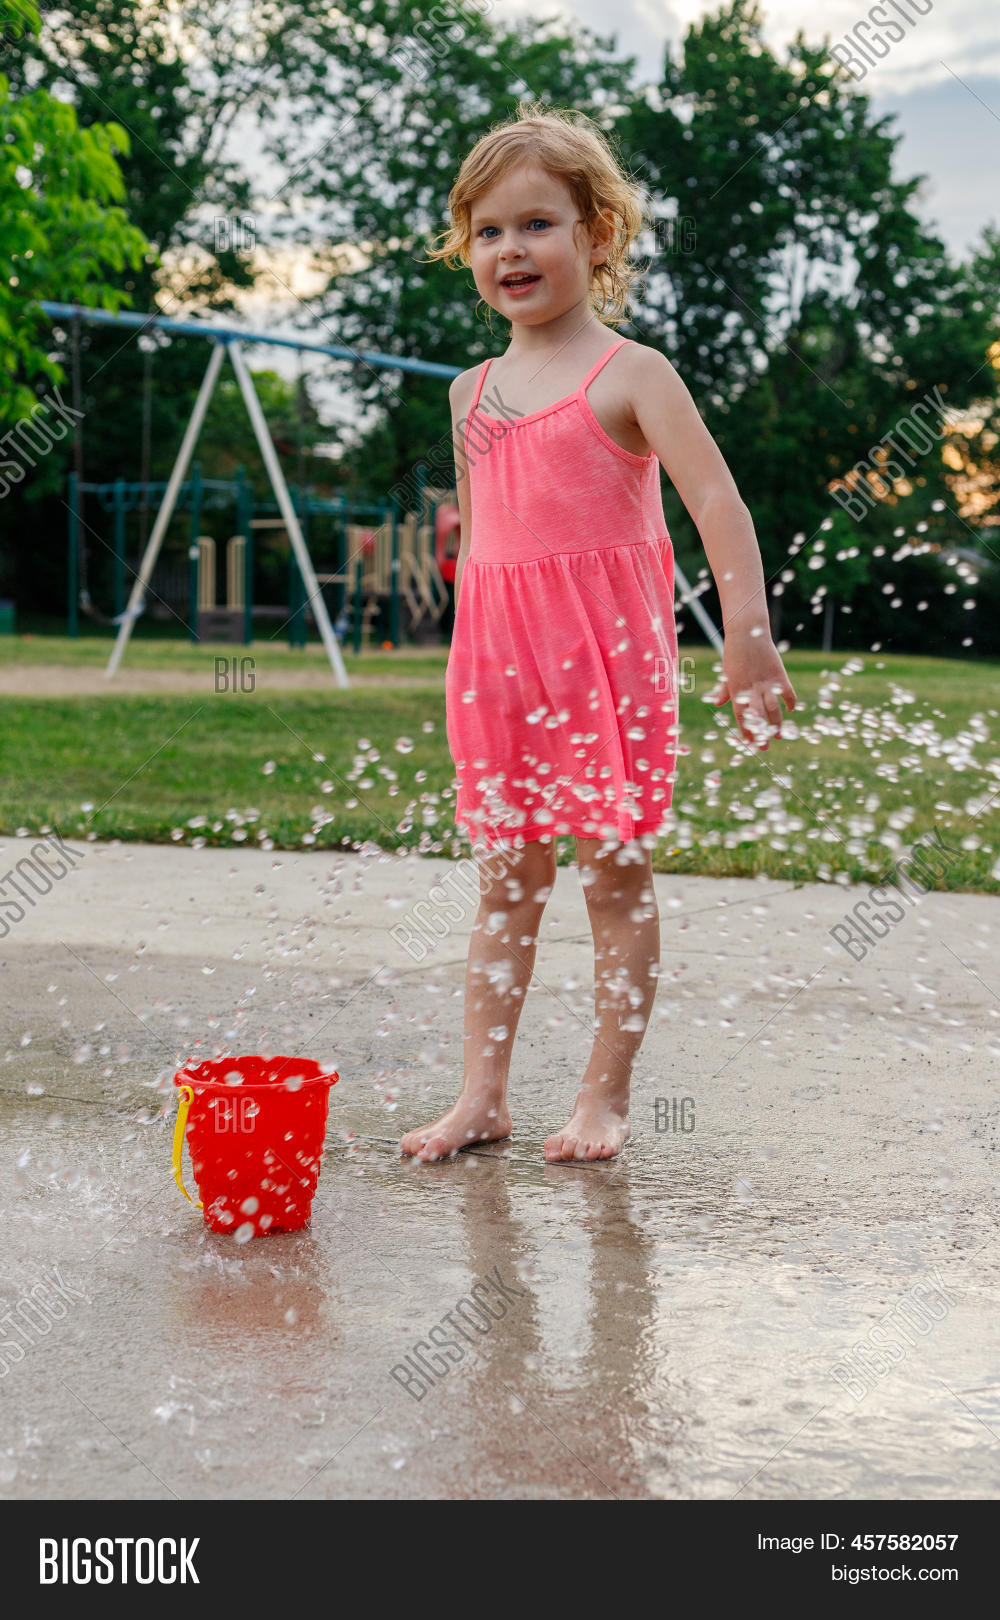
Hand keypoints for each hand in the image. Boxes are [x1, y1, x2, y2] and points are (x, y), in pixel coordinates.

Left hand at [711, 630, 796, 749]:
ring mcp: (766, 682)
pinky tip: (790, 710)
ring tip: (780, 735)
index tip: (749, 744)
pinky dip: (790, 702)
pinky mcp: (778, 674)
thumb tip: (717, 704)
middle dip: (761, 734)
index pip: (741, 716)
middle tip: (765, 748)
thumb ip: (724, 690)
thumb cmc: (734, 653)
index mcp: (737, 690)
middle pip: (758, 717)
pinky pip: (787, 692)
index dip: (746, 731)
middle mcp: (751, 689)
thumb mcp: (726, 672)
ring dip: (777, 723)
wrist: (748, 633)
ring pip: (773, 708)